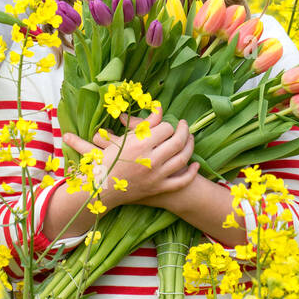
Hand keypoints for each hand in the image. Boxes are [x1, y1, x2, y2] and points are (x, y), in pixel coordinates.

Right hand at [61, 106, 198, 208]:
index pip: (166, 129)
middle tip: (184, 125)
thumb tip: (159, 109)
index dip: (168, 125)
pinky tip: (196, 165)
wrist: (102, 188)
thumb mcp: (124, 139)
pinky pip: (181, 181)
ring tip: (190, 138)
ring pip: (182, 159)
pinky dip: (191, 173)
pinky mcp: (158, 189)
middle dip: (184, 130)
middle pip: (177, 142)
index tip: (166, 125)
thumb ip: (145, 124)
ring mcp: (156, 176)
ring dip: (190, 146)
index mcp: (140, 145)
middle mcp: (150, 160)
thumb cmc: (108, 160)